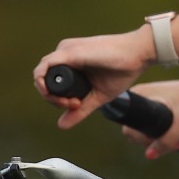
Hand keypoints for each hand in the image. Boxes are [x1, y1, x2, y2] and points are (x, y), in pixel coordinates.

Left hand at [33, 29, 153, 129]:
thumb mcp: (97, 96)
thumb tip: (61, 126)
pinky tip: (61, 97)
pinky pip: (44, 68)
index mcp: (70, 62)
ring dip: (49, 94)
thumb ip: (80, 110)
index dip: (56, 99)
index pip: (49, 82)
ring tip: (72, 103)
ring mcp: (65, 51)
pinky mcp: (69, 52)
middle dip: (52, 99)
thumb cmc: (122, 70)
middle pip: (43, 79)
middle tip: (74, 105)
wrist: (138, 54)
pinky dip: (45, 85)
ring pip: (40, 74)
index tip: (76, 106)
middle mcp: (64, 54)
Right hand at [117, 76, 178, 157]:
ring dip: (158, 139)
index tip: (158, 140)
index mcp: (140, 94)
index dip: (141, 137)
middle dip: (151, 140)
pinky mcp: (157, 107)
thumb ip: (166, 140)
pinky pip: (152, 126)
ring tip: (176, 140)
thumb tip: (149, 156)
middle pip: (134, 129)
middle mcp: (141, 96)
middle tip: (170, 142)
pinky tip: (175, 136)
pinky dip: (162, 134)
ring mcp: (149, 101)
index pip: (128, 124)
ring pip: (144, 130)